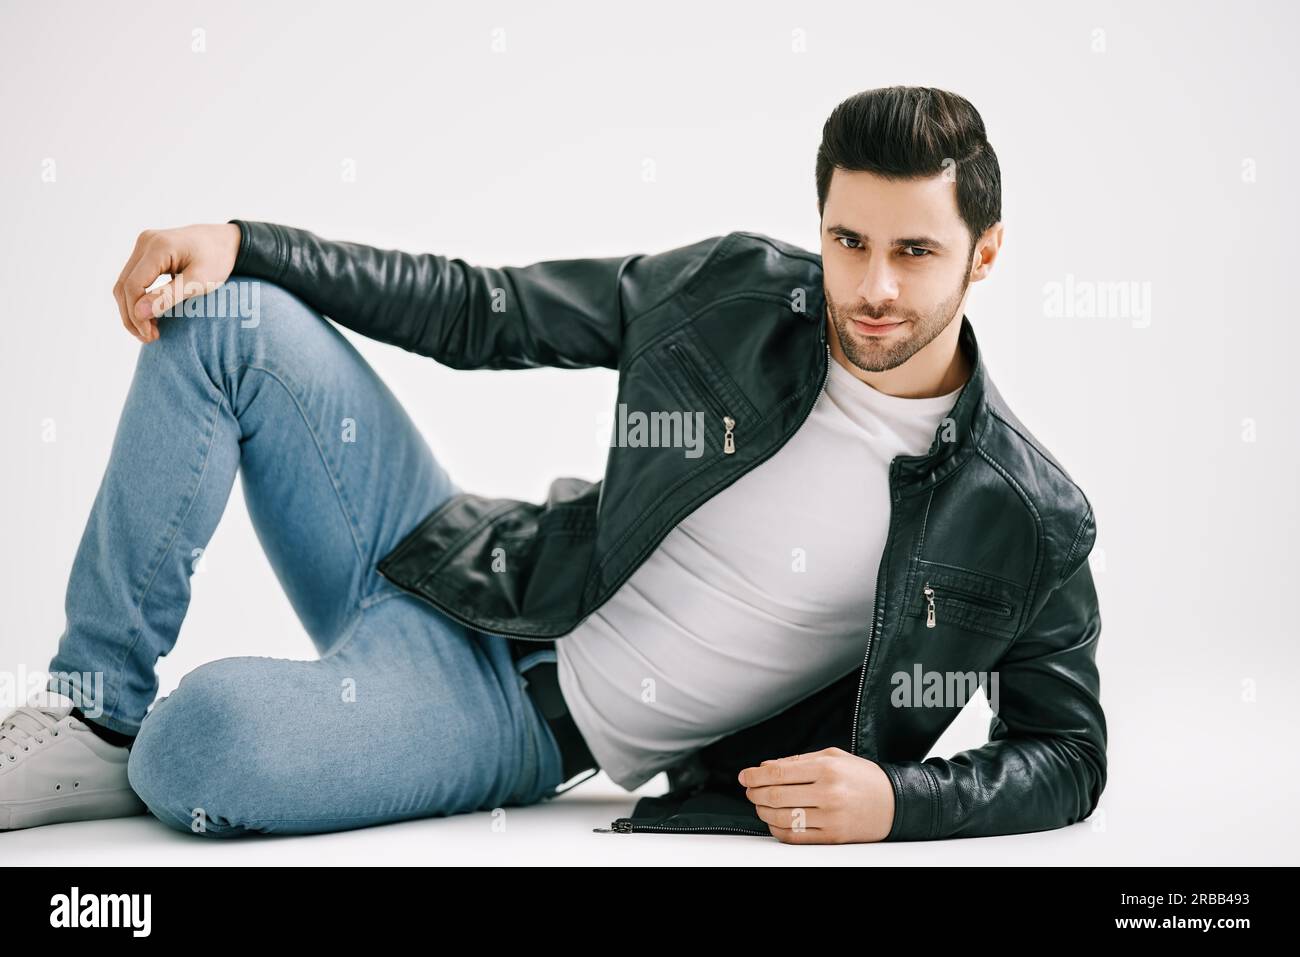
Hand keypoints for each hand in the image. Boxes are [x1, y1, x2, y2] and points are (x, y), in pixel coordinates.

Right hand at [112, 223, 240, 343]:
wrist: (227, 241)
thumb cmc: (218, 260)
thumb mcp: (199, 282)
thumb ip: (169, 296)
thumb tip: (139, 313)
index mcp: (158, 247)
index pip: (132, 286)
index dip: (136, 314)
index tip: (150, 335)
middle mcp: (145, 242)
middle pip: (124, 286)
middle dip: (132, 316)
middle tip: (149, 337)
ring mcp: (144, 245)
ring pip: (125, 283)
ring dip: (133, 310)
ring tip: (149, 331)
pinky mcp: (147, 252)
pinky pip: (134, 279)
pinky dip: (139, 299)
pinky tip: (151, 316)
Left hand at [738, 746, 895, 843]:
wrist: (895, 803)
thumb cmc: (863, 777)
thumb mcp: (833, 757)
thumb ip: (798, 760)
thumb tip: (766, 766)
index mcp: (827, 768)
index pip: (779, 772)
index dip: (755, 775)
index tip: (744, 776)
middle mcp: (828, 793)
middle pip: (776, 795)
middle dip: (755, 793)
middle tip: (749, 790)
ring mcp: (830, 818)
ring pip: (782, 818)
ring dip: (763, 811)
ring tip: (760, 804)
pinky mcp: (832, 838)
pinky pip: (795, 837)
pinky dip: (777, 830)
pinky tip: (773, 821)